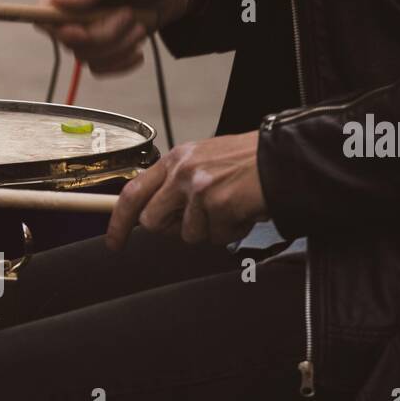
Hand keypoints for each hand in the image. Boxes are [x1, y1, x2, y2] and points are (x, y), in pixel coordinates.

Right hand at [37, 0, 191, 74]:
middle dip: (104, 35)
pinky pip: (100, 68)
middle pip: (69, 42)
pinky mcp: (104, 45)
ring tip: (139, 26)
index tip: (84, 30)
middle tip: (129, 15)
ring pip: (86, 58)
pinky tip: (138, 48)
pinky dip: (121, 63)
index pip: (44, 16)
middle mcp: (72, 8)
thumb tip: (60, 1)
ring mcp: (88, 28)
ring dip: (118, 47)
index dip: (62, 29)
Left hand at [107, 131, 267, 248]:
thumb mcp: (204, 163)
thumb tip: (157, 214)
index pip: (132, 193)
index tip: (114, 242)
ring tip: (230, 208)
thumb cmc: (248, 163)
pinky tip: (243, 211)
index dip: (118, 222)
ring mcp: (198, 188)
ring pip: (187, 234)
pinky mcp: (216, 204)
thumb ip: (177, 185)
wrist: (284, 159)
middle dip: (173, 230)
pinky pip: (216, 236)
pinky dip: (232, 231)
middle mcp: (181, 171)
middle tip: (200, 220)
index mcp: (175, 160)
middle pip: (152, 221)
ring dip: (210, 230)